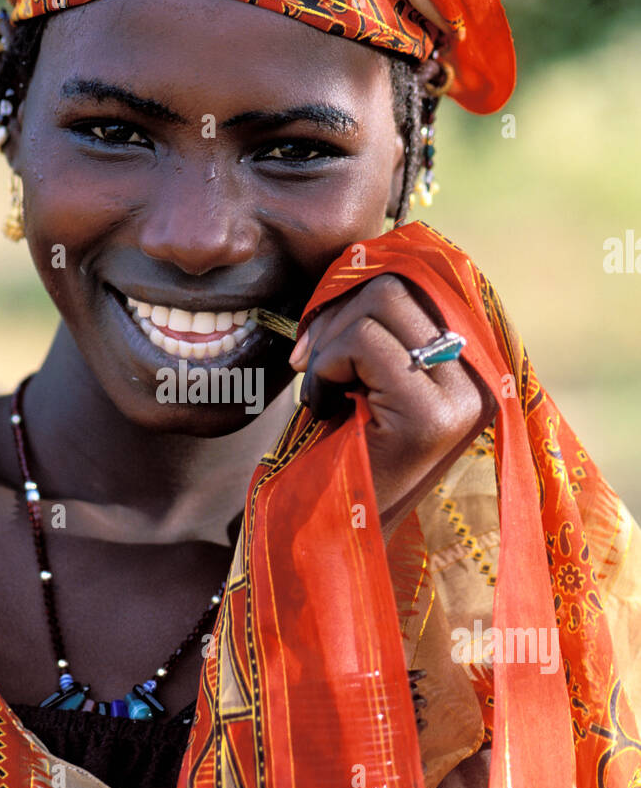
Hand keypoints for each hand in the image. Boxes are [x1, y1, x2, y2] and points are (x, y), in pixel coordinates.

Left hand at [290, 274, 495, 540]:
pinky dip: (326, 367)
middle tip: (306, 361)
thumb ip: (382, 319)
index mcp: (472, 361)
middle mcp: (481, 378)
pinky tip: (324, 408)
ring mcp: (464, 398)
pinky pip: (365, 343)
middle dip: (335, 314)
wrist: (328, 534)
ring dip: (329, 343)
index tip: (318, 334)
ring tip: (323, 390)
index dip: (358, 288)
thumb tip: (367, 253)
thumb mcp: (367, 371)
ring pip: (379, 305)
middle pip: (398, 283)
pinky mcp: (433, 417)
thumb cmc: (338, 449)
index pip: (422, 278)